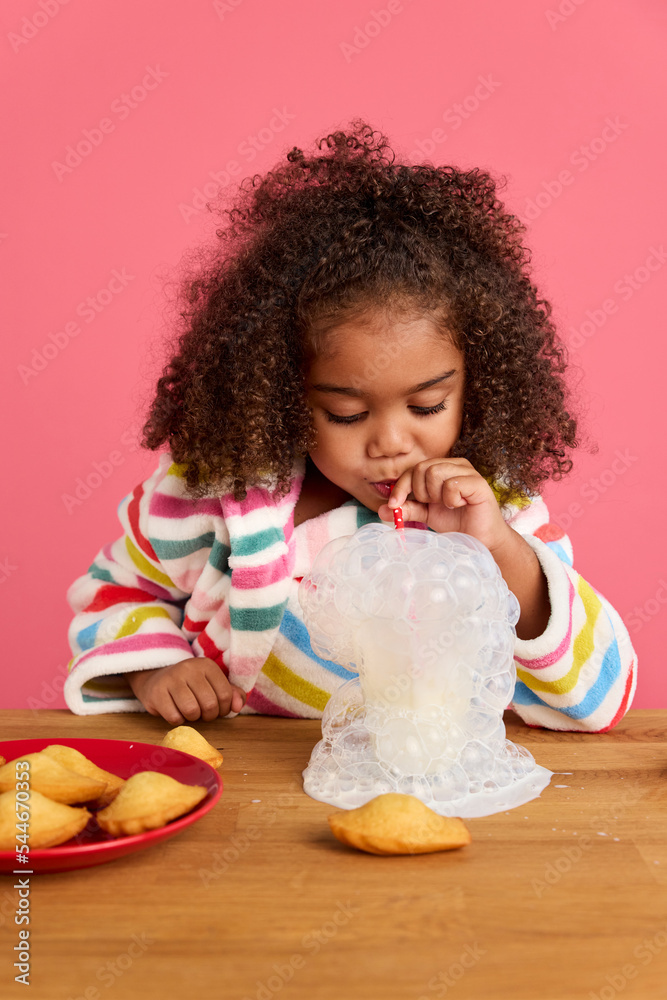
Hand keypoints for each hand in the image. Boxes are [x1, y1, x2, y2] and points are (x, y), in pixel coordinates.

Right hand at [125, 659, 246, 725]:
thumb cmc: (190, 686)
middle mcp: (189, 668)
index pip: (226, 695)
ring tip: (189, 711)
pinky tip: (174, 710)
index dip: (224, 709)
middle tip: (202, 712)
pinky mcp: (156, 692)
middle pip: (210, 705)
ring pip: (192, 711)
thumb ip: (232, 694)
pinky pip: (174, 717)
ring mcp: (171, 679)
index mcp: (207, 665)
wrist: (155, 679)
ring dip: (193, 718)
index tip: (217, 709)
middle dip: (209, 715)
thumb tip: (238, 707)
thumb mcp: (213, 685)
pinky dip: (177, 720)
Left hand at [377, 457, 511, 554]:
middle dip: (420, 492)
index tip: (395, 505)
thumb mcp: (426, 515)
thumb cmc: (456, 523)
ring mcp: (468, 472)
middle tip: (433, 504)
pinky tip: (459, 505)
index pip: (413, 469)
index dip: (401, 487)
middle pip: (421, 468)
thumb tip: (382, 509)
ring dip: (435, 495)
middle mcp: (455, 465)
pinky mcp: (479, 483)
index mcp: (442, 468)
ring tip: (447, 504)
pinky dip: (450, 499)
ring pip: (434, 472)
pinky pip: (452, 484)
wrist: (480, 540)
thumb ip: (407, 509)